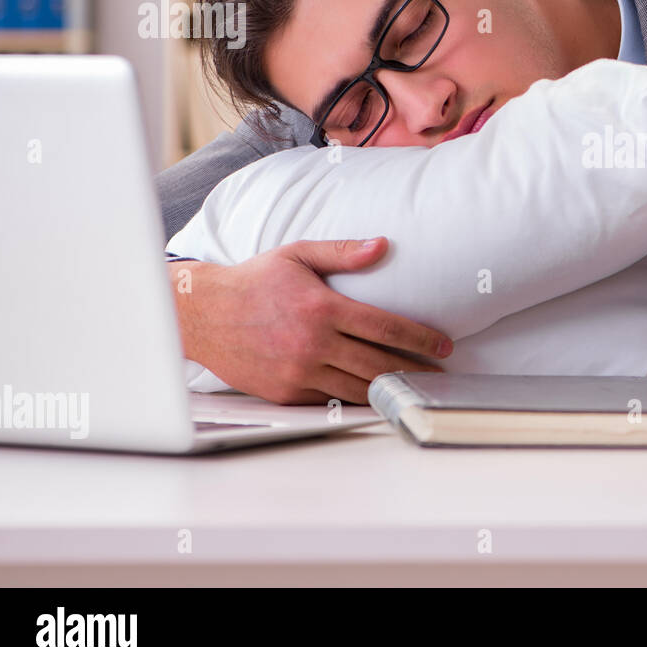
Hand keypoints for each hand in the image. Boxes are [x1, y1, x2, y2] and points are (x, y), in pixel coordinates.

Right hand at [169, 238, 453, 405]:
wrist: (203, 315)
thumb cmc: (254, 281)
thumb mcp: (297, 255)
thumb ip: (343, 252)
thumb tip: (383, 246)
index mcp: (322, 309)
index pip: (386, 328)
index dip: (421, 339)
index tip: (444, 346)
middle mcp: (313, 344)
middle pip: (379, 363)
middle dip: (415, 370)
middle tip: (440, 374)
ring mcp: (299, 373)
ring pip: (359, 387)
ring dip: (390, 388)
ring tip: (414, 386)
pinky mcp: (287, 392)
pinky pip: (331, 399)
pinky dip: (355, 397)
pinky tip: (374, 393)